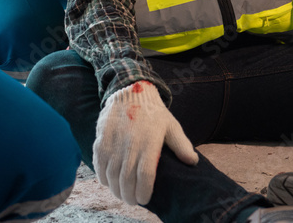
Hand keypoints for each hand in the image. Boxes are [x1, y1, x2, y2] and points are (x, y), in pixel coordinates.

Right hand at [94, 81, 197, 205]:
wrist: (130, 92)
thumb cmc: (153, 113)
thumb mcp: (171, 126)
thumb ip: (181, 145)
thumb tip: (193, 162)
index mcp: (149, 142)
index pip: (145, 175)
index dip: (144, 191)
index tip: (145, 199)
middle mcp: (130, 144)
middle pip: (126, 179)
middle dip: (129, 195)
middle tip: (133, 200)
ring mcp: (113, 142)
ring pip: (111, 175)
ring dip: (116, 189)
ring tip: (122, 194)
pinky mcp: (101, 140)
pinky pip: (99, 165)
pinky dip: (102, 177)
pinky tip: (109, 182)